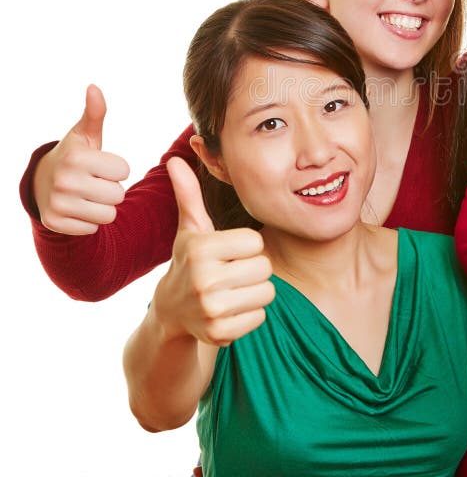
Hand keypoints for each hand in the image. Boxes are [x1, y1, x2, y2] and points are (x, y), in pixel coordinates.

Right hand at [33, 85, 130, 234]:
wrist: (43, 181)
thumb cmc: (76, 155)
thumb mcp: (86, 134)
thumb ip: (95, 113)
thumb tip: (94, 87)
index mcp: (77, 157)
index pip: (124, 170)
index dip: (117, 168)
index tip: (101, 165)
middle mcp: (65, 181)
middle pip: (118, 195)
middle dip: (112, 189)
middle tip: (95, 182)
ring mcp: (58, 203)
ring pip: (108, 214)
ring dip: (103, 207)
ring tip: (89, 195)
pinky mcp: (55, 223)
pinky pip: (92, 229)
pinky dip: (89, 221)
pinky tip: (78, 208)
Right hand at [153, 157, 274, 346]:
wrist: (171, 311)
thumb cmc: (190, 260)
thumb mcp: (191, 228)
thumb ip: (189, 194)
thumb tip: (176, 160)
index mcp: (200, 248)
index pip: (255, 242)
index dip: (246, 246)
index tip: (227, 252)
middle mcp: (203, 280)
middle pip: (265, 268)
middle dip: (254, 269)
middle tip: (232, 272)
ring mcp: (210, 310)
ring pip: (267, 293)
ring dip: (255, 291)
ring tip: (232, 289)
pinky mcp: (219, 334)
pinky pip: (260, 317)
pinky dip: (250, 314)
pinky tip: (230, 309)